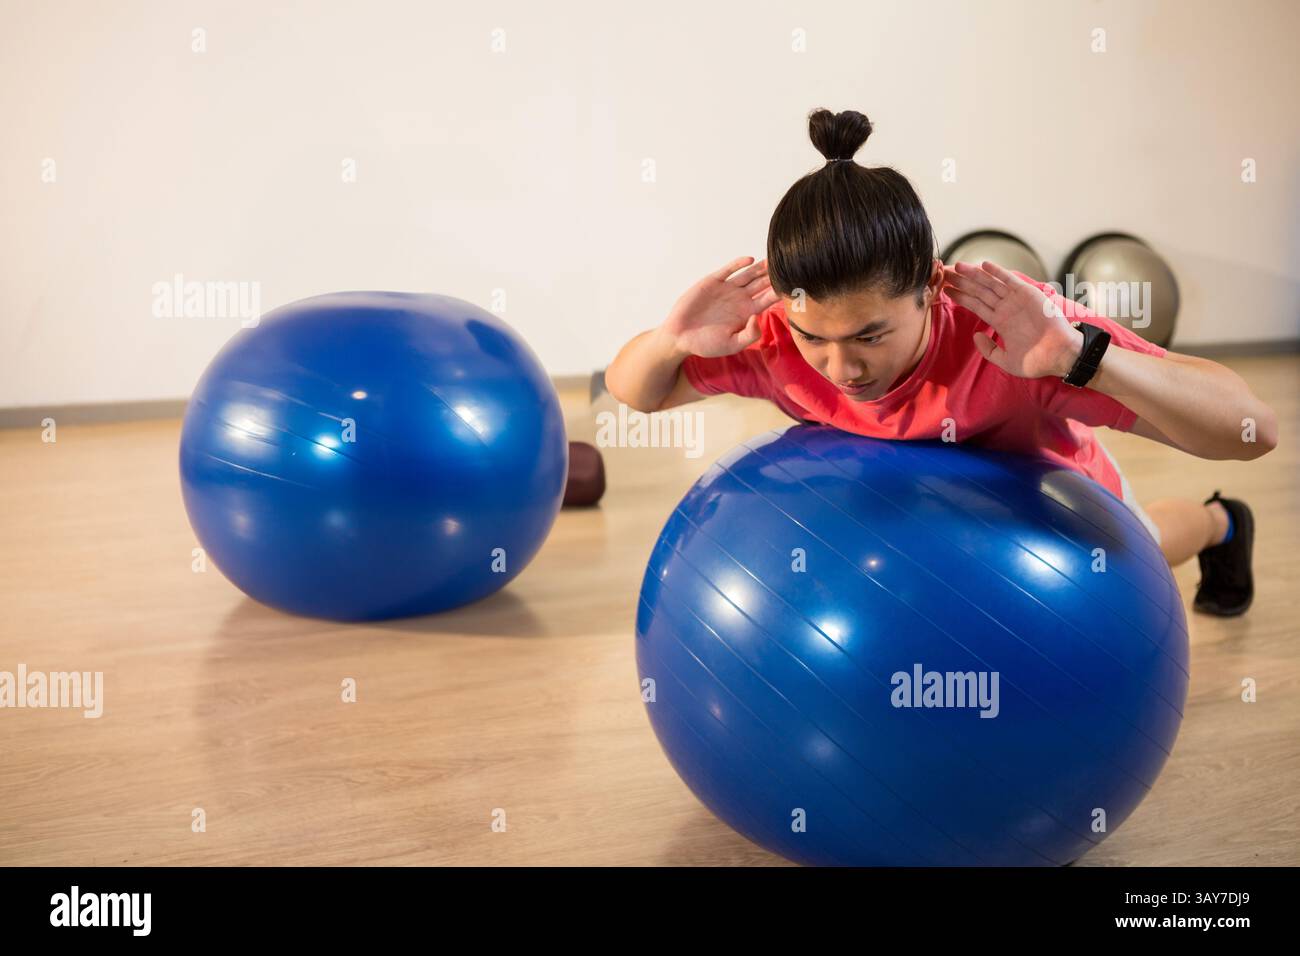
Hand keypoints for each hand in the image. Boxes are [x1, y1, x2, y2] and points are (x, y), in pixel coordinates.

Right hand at [662, 256, 779, 357]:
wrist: (681, 337)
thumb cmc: (706, 344)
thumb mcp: (732, 345)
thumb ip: (749, 335)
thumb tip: (758, 318)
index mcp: (747, 313)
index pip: (767, 300)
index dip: (779, 293)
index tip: (793, 286)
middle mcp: (739, 299)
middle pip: (761, 284)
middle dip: (773, 276)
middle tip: (788, 266)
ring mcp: (727, 289)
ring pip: (748, 275)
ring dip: (760, 268)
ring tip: (773, 260)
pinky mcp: (713, 281)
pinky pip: (728, 270)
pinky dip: (738, 264)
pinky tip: (750, 260)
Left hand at [942, 261, 1082, 378]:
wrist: (1059, 355)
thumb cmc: (1036, 361)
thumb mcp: (1006, 360)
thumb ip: (988, 349)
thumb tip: (975, 335)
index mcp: (1001, 322)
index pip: (976, 305)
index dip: (961, 297)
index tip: (946, 290)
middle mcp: (1006, 308)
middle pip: (979, 291)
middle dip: (962, 282)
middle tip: (945, 273)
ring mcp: (1016, 300)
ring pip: (990, 284)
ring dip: (974, 274)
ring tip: (958, 267)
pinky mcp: (1028, 294)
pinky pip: (1010, 280)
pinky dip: (998, 272)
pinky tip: (984, 264)